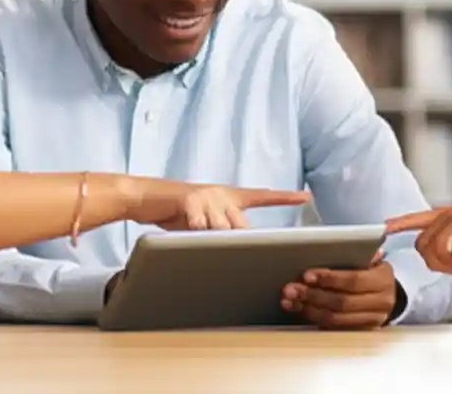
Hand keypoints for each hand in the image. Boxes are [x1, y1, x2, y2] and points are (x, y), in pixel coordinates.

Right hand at [128, 180, 310, 230]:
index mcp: (228, 196)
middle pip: (241, 226)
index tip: (305, 196)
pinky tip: (189, 233)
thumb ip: (221, 228)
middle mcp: (222, 193)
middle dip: (238, 244)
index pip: (262, 196)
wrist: (146, 197)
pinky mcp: (190, 199)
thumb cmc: (177, 212)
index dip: (285, 197)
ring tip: (200, 242)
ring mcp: (207, 195)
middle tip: (235, 258)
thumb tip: (237, 247)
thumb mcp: (203, 219)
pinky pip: (200, 226)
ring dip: (212, 241)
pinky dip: (196, 235)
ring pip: (222, 229)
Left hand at [280, 254, 398, 329]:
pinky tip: (300, 310)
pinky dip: (314, 319)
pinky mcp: (360, 332)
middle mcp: (380, 303)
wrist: (389, 294)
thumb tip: (337, 244)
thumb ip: (356, 253)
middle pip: (341, 302)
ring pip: (335, 319)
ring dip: (308, 309)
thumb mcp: (370, 259)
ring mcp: (371, 321)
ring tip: (289, 301)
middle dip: (313, 295)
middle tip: (291, 289)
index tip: (307, 276)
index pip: (353, 280)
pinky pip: (333, 328)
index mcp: (382, 280)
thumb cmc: (373, 272)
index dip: (329, 279)